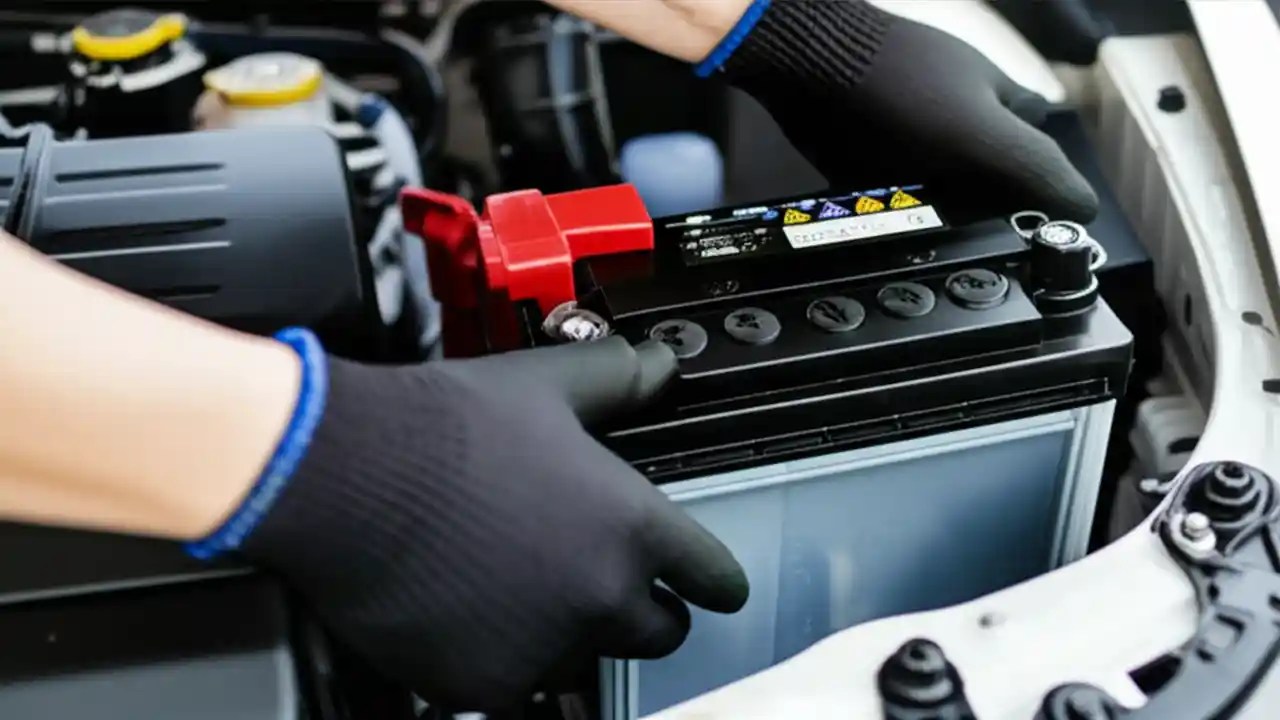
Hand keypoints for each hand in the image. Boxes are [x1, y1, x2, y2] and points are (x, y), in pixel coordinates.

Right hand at [238, 337, 748, 710]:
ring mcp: (541, 650)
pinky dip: (508, 659)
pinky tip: (477, 610)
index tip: (713, 584)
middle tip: (606, 579)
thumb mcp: (546, 386)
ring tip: (524, 583)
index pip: (713, 579)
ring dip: (572, 633)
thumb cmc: (440, 430)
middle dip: (647, 611)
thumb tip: (658, 365)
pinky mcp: (482, 686)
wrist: (341, 476)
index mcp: (630, 529)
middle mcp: (599, 599)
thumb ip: (618, 379)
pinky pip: (519, 686)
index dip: (714, 578)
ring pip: (586, 660)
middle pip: (661, 632)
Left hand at [720, 1, 1097, 220]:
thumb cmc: (901, 90)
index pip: (1037, 157)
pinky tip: (879, 212)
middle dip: (969, 207)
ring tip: (915, 222)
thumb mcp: (983, 139)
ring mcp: (909, 122)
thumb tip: (1085, 212)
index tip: (1021, 224)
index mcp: (1002, 99)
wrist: (806, 62)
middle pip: (981, 178)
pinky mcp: (864, 138)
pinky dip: (885, 200)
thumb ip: (1037, 173)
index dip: (1034, 193)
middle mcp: (960, 107)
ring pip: (933, 184)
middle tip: (956, 227)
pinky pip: (886, 181)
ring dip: (926, 208)